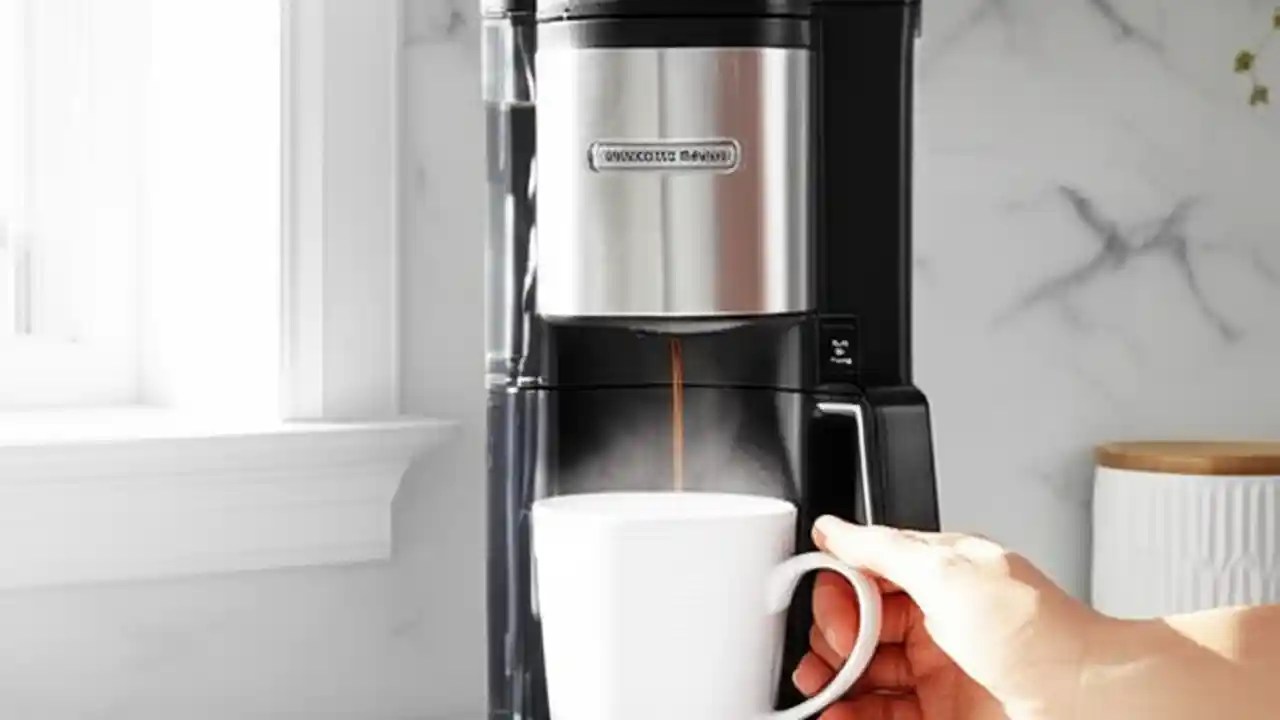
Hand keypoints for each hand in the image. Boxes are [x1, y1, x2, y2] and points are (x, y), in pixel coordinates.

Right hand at [792, 517, 1101, 719]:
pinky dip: (852, 716)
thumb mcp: (949, 571)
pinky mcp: (942, 715)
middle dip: (831, 642)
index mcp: (937, 577)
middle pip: (859, 630)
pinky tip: (839, 715)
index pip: (865, 577)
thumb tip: (834, 529)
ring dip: (835, 684)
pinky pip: (882, 715)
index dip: (840, 594)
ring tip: (822, 692)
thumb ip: (882, 549)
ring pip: (866, 677)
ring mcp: (939, 674)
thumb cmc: (1039, 634)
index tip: (837, 616)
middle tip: (830, 658)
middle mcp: (937, 623)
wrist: (1090, 702)